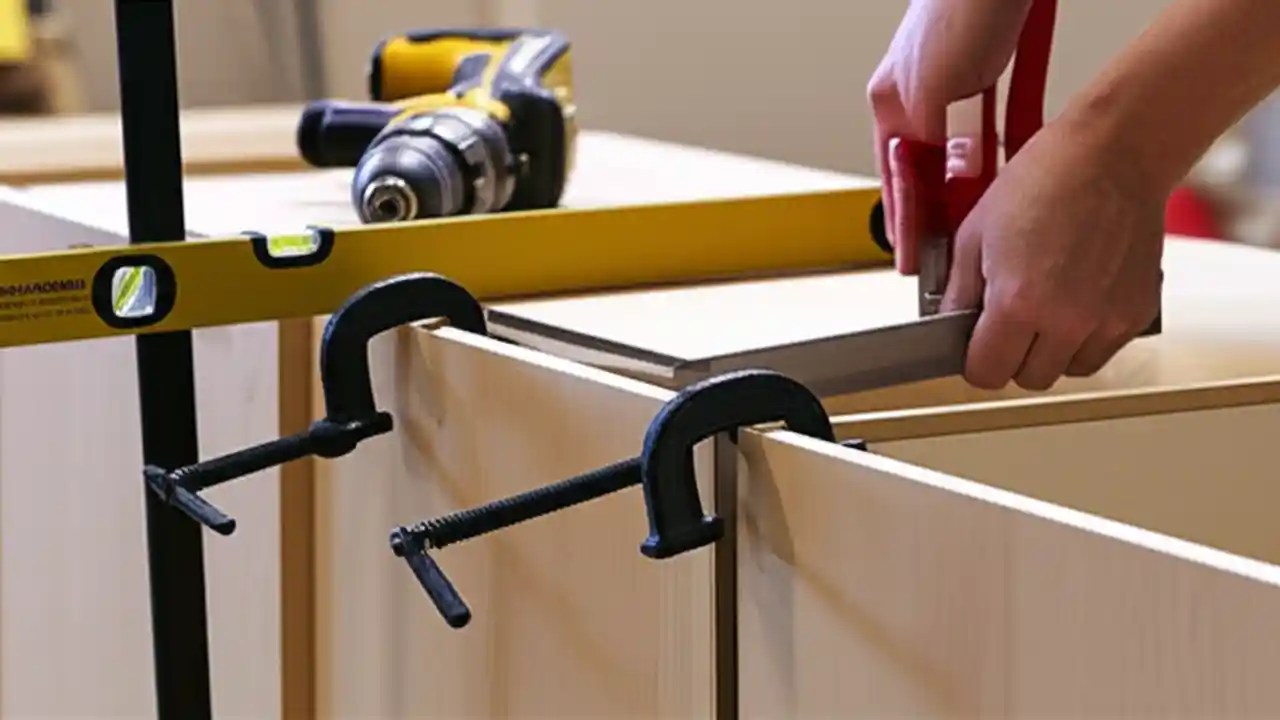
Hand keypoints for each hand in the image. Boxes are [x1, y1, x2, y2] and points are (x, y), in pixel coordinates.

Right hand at [867, 0, 1035, 269]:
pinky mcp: (993, 73)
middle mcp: (921, 100)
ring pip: (968, 153)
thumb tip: (943, 185)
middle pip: (933, 171)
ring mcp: (957, 87)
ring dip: (979, 182)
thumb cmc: (957, 8)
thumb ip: (934, 141)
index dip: (907, 224)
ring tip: (986, 222)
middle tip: (955, 253)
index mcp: (891, 106)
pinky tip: (1019, 166)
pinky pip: (1001, 125)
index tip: (914, 262)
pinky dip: (1008, 148)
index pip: (896, 181)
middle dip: (945, 209)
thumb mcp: (932, 88)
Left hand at [940, 116, 1164, 389]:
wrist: (1114, 154)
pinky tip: (1075, 300)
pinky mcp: (1137, 312)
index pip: (987, 373)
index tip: (974, 346)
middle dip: (1011, 357)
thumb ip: (958, 292)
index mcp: (1019, 303)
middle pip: (1028, 379)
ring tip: (1045, 308)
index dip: (975, 360)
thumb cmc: (1046, 180)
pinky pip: (1102, 350)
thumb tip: (949, 327)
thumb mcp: (975, 233)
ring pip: (1067, 370)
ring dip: (1050, 352)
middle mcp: (1067, 320)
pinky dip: (1085, 338)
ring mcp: (1107, 319)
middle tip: (1007, 323)